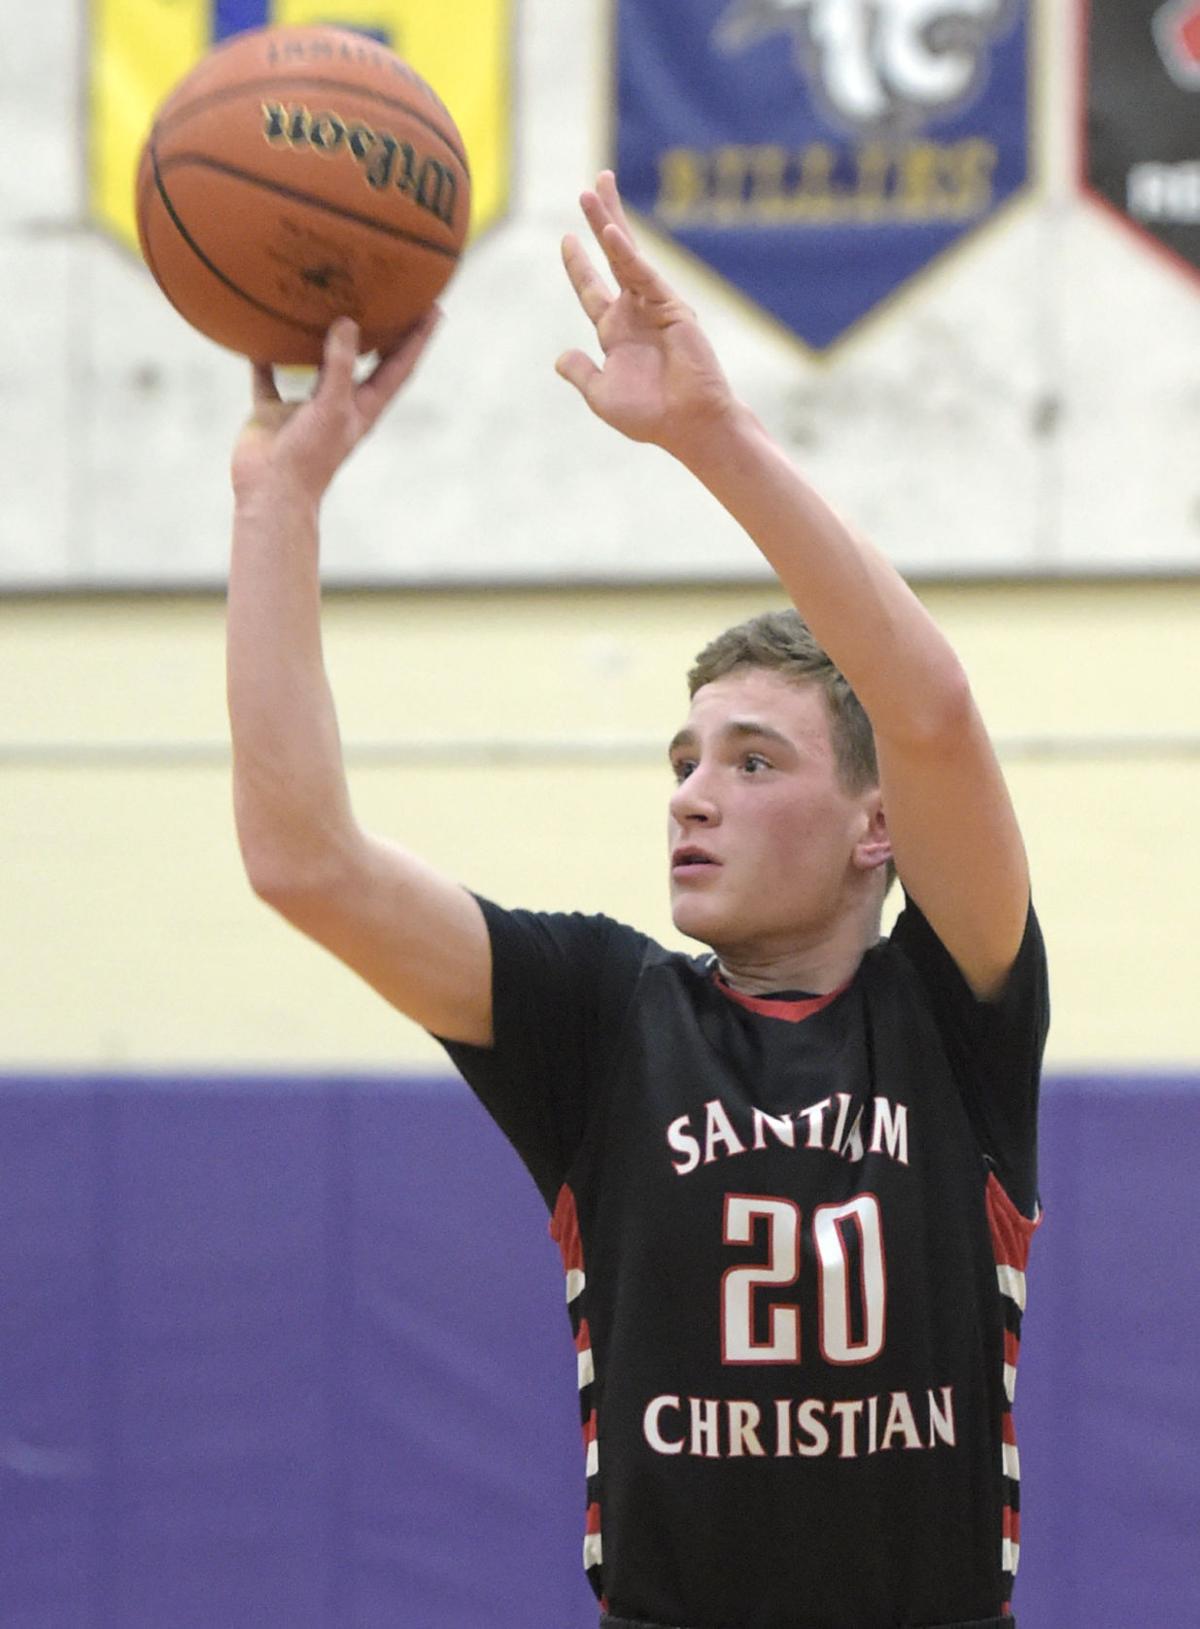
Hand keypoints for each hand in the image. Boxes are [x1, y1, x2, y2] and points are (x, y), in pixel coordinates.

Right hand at [231, 309, 440, 504]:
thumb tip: (347, 322)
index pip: (400, 366)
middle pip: (367, 361)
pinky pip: (269, 375)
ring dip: (323, 337)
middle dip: (383, 332)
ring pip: (317, 363)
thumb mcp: (331, 407)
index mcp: (364, 408)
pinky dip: (265, 357)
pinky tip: (260, 330)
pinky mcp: (274, 410)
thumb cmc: (309, 457)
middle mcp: (339, 404)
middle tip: (393, 296)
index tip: (435, 309)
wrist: (270, 492)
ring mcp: (307, 407)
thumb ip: (339, 366)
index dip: (418, 339)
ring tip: (330, 302)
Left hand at [556, 172, 735, 459]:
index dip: (578, 265)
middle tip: (589, 188)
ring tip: (593, 190)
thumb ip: (581, 373)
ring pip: (628, 256)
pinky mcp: (672, 307)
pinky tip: (610, 233)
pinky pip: (644, 275)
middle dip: (601, 221)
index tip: (566, 239)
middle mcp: (635, 313)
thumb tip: (560, 358)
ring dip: (609, 222)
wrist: (687, 425)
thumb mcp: (601, 395)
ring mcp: (654, 306)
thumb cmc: (650, 415)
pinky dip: (627, 254)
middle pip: (613, 257)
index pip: (592, 290)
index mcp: (616, 332)